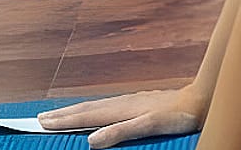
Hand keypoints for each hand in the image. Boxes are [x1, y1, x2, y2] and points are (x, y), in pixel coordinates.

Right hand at [37, 86, 205, 148]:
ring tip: (61, 114)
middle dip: (63, 114)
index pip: (86, 116)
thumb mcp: (149, 126)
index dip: (63, 121)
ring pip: (98, 106)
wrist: (200, 100)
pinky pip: (110, 106)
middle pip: (88, 109)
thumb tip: (91, 140)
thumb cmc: (177, 115)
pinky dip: (95, 109)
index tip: (41, 123)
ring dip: (77, 110)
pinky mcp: (141, 103)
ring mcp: (132, 101)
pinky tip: (98, 112)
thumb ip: (120, 131)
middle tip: (40, 119)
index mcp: (122, 109)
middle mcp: (124, 103)